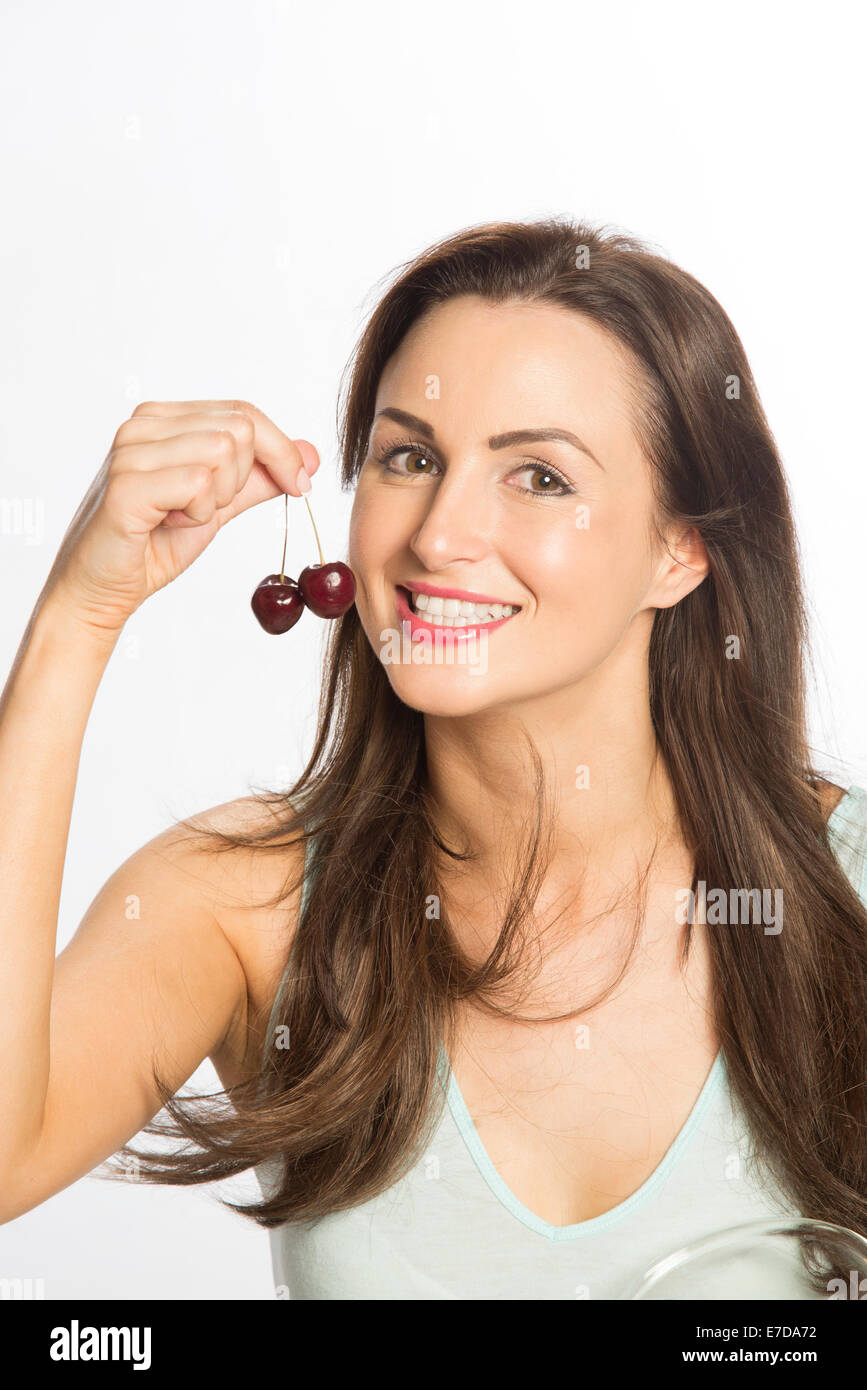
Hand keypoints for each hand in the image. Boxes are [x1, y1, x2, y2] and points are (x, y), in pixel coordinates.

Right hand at [39, 399, 319, 641]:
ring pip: (222, 451)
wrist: (103, 589)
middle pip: (239, 427)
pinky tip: (168, 524)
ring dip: (217, 499)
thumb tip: (310, 454)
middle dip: (243, 478)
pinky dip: (198, 514)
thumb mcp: (219, 505)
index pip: (243, 412)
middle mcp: (142, 425)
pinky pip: (198, 484)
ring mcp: (131, 451)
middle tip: (209, 509)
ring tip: (182, 517)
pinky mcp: (127, 484)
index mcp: (163, 420)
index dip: (282, 448)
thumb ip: (259, 477)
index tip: (300, 485)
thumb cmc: (153, 544)